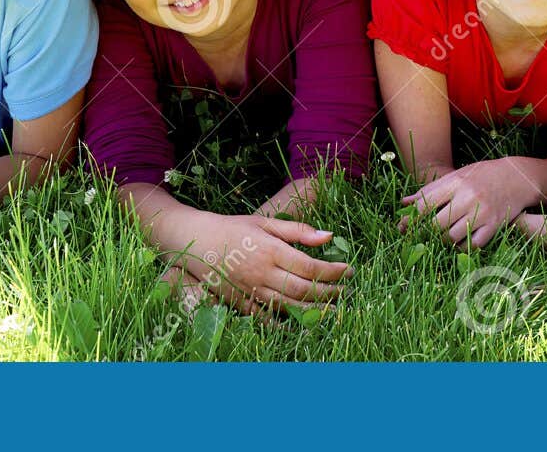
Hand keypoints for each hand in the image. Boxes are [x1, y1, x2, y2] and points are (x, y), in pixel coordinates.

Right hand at [174, 214, 349, 315]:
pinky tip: (303, 322)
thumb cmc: (234, 228)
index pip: (310, 266)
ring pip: (290, 307)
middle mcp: (262, 273)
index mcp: (270, 250)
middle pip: (304, 289)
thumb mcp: (265, 222)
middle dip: (330, 292)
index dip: (333, 271)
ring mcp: (251, 291)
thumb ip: (297, 231)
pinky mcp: (241, 304)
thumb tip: (328, 236)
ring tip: (334, 309)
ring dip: (315, 310)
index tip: (349, 270)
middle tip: (346, 291)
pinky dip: (287, 323)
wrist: (197, 242)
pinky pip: (268, 319)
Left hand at [402, 158, 535, 247]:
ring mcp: (482, 213)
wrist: (517, 177)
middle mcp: (468, 198)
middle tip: (422, 235)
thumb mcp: (456, 175)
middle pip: (437, 224)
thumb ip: (431, 190)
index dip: (410, 218)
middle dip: (426, 232)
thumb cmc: (482, 175)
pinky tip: (459, 241)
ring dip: (443, 240)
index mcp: (456, 183)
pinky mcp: (494, 226)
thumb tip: (404, 203)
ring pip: (453, 237)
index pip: (426, 204)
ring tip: (441, 237)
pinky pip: (472, 245)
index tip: (402, 226)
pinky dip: (462, 247)